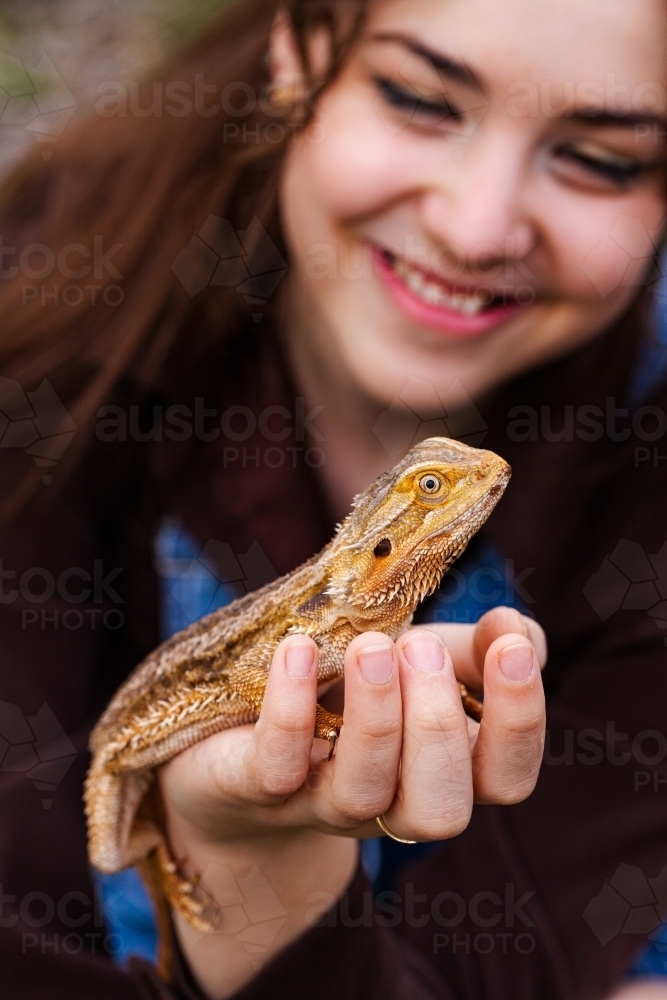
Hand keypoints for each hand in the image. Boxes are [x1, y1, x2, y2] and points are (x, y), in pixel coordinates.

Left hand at [158, 607, 545, 997]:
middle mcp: (387, 803)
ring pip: (362, 792)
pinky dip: (291, 708)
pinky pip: (276, 765)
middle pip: (440, 809)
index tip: (511, 648)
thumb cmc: (344, 703)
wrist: (238, 752)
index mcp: (441, 774)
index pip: (505, 780)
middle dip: (438, 727)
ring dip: (375, 716)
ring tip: (371, 645)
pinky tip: (298, 650)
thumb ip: (474, 649)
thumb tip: (518, 631)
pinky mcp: (254, 787)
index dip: (519, 722)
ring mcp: (319, 803)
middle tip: (420, 647)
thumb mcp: (415, 666)